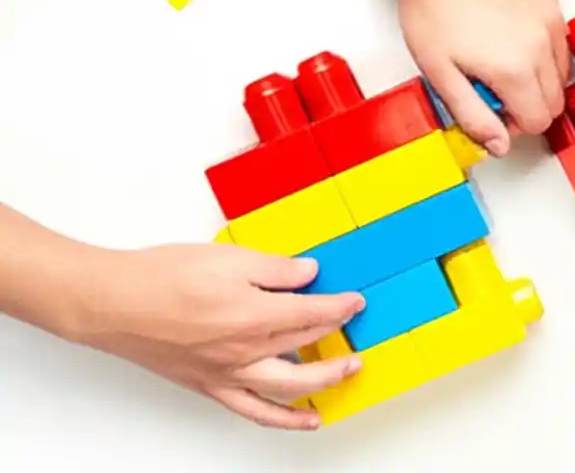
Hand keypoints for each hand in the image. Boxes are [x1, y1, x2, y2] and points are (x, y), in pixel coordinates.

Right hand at [76, 245, 364, 428]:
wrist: (113, 303)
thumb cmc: (160, 279)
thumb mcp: (230, 258)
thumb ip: (276, 268)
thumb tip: (309, 272)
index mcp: (254, 316)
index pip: (314, 314)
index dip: (340, 307)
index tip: (355, 302)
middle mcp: (245, 351)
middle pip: (307, 350)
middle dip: (339, 344)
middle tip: (358, 337)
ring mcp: (228, 374)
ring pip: (289, 389)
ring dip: (324, 384)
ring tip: (346, 377)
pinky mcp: (210, 386)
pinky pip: (255, 410)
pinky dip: (284, 419)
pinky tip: (303, 420)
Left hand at [395, 0, 569, 155]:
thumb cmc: (432, 11)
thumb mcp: (441, 77)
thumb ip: (474, 117)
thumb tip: (500, 145)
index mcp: (514, 70)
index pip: (538, 121)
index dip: (514, 124)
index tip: (494, 108)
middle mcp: (541, 46)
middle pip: (555, 101)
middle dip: (528, 103)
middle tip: (494, 86)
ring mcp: (550, 21)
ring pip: (562, 72)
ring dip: (538, 77)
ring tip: (501, 58)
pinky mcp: (550, 0)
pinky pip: (560, 39)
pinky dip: (543, 47)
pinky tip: (511, 34)